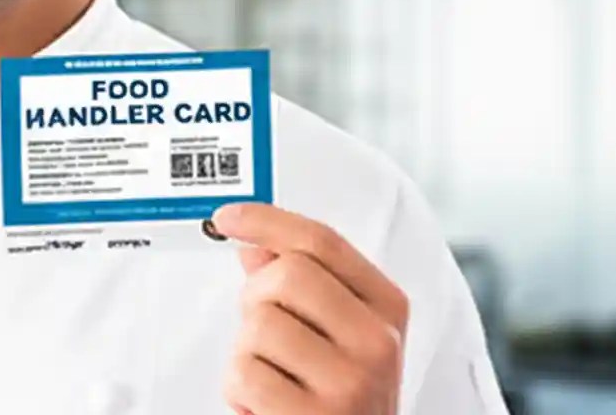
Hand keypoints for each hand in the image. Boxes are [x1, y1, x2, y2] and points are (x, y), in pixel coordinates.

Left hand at [211, 203, 408, 414]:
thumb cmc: (340, 399)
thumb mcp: (338, 336)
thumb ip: (302, 286)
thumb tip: (255, 244)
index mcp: (387, 310)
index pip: (323, 243)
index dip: (267, 220)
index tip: (228, 218)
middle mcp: (377, 343)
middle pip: (287, 274)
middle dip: (256, 297)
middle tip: (262, 331)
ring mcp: (350, 383)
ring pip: (258, 325)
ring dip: (247, 352)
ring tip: (273, 378)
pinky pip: (244, 373)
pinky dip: (239, 390)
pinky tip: (266, 405)